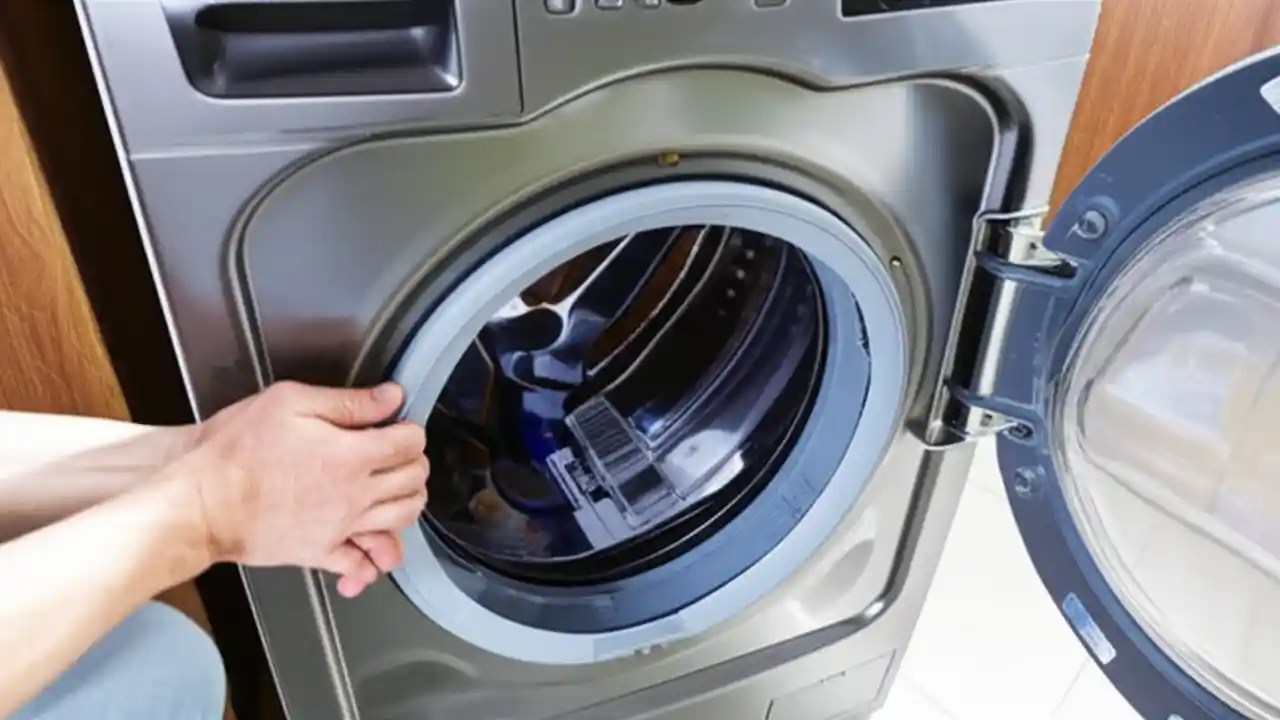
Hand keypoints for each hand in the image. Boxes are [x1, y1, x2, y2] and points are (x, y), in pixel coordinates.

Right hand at [167, 381, 428, 596]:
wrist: (199, 502)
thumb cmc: (235, 451)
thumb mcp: (289, 402)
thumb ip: (347, 402)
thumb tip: (390, 397)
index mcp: (350, 456)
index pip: (409, 444)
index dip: (411, 430)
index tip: (402, 426)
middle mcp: (354, 495)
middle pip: (413, 482)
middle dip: (415, 463)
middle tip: (402, 454)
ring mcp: (340, 527)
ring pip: (400, 520)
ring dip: (408, 503)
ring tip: (397, 488)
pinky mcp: (319, 551)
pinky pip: (361, 565)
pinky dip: (373, 560)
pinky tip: (373, 550)